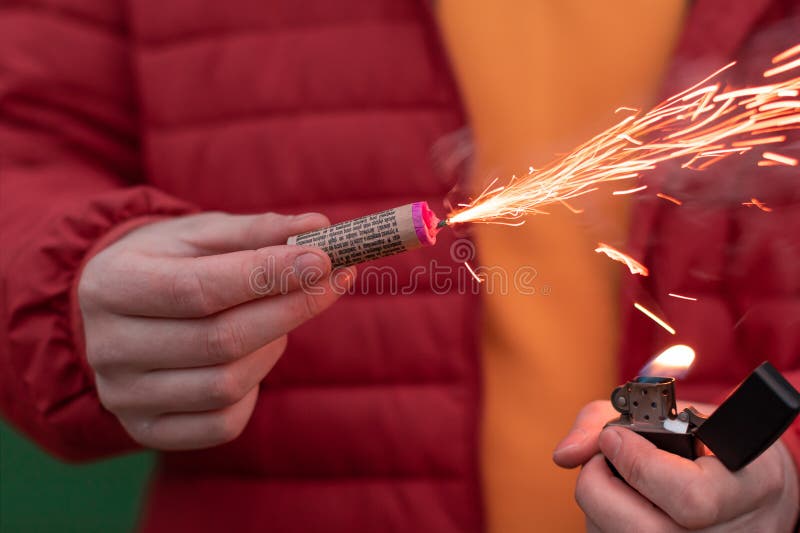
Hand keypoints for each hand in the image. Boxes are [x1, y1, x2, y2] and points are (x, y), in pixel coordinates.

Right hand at [79, 211, 353, 449]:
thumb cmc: (169, 262)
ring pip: (226, 385)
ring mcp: (124, 398)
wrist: (121, 311)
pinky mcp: (149, 430)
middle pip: (219, 341)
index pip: (198, 289)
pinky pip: (223, 423)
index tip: (323, 259)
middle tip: (335, 281)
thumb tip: (317, 227)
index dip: (267, 276)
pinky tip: (254, 357)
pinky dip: (254, 390)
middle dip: (290, 309)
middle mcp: (107, 348)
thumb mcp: (202, 234)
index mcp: (111, 285)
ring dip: (272, 348)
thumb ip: (257, 231)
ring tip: (280, 318)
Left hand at [553, 400, 799, 531]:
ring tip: (611, 478)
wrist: (748, 484)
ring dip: (596, 506)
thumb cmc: (704, 438)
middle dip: (599, 487)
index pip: (690, 497)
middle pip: (644, 531)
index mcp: (751, 486)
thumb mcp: (674, 411)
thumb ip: (608, 419)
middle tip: (598, 459)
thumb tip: (563, 454)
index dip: (640, 465)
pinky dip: (602, 523)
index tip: (614, 437)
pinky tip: (617, 503)